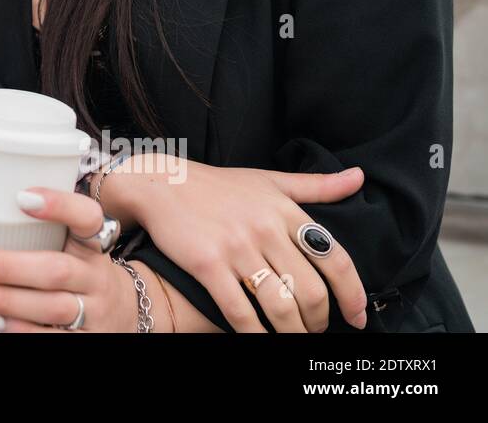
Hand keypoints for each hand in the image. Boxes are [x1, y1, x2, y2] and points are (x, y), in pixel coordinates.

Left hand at [0, 187, 141, 331]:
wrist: (123, 313)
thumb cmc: (81, 270)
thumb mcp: (75, 245)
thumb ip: (43, 228)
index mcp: (93, 245)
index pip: (87, 218)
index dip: (59, 205)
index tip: (21, 197)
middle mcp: (97, 278)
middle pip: (56, 270)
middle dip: (7, 266)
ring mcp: (95, 312)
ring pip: (53, 307)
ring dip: (7, 301)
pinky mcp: (89, 340)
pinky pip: (53, 337)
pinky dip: (20, 330)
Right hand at [104, 154, 369, 331]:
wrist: (160, 183)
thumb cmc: (216, 185)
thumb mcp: (268, 180)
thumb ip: (315, 185)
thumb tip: (358, 178)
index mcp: (285, 210)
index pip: (335, 259)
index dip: (353, 295)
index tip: (357, 317)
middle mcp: (265, 229)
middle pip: (311, 291)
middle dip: (320, 321)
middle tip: (317, 330)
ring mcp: (236, 248)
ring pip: (280, 307)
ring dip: (293, 333)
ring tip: (293, 339)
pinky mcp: (207, 264)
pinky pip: (239, 311)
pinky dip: (255, 334)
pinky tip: (260, 340)